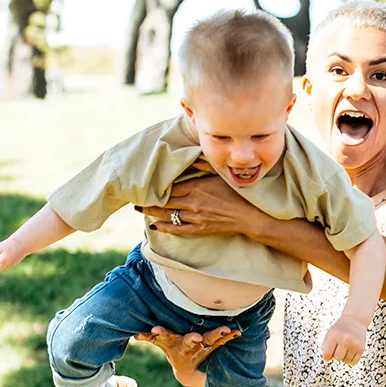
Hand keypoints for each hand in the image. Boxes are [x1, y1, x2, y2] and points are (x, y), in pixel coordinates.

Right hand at [134, 325, 240, 386]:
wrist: (189, 371)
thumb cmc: (175, 350)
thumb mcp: (163, 344)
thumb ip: (151, 338)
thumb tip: (135, 334)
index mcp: (174, 344)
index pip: (166, 338)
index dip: (161, 334)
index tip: (155, 330)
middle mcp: (188, 347)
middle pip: (189, 342)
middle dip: (191, 339)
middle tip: (195, 337)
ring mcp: (202, 348)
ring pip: (208, 341)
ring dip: (216, 335)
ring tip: (225, 330)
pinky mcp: (213, 347)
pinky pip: (222, 342)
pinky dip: (229, 337)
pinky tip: (238, 332)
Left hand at [136, 161, 263, 236]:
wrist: (249, 217)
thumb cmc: (237, 193)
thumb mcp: (221, 175)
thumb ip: (204, 165)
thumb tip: (190, 157)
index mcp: (196, 187)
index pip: (170, 186)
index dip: (156, 186)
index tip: (145, 183)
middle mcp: (192, 202)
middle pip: (165, 200)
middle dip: (149, 199)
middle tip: (136, 197)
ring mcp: (195, 217)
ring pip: (168, 214)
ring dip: (152, 211)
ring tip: (140, 208)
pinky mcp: (199, 229)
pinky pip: (177, 229)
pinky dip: (164, 227)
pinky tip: (154, 225)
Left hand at [321, 314, 367, 365]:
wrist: (355, 320)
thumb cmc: (341, 328)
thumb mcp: (330, 332)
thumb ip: (325, 345)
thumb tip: (326, 358)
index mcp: (334, 335)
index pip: (327, 353)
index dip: (326, 356)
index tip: (328, 356)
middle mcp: (345, 339)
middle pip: (337, 358)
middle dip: (336, 356)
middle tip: (338, 349)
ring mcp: (354, 344)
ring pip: (346, 361)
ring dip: (344, 358)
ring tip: (344, 349)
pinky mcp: (361, 348)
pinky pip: (354, 361)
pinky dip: (351, 360)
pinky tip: (350, 353)